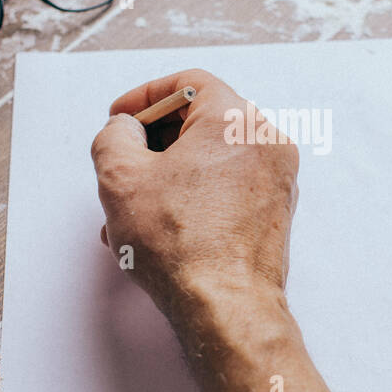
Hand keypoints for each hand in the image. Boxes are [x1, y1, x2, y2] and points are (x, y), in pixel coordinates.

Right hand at [90, 69, 299, 332]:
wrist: (227, 308)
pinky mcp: (276, 212)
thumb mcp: (120, 178)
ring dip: (168, 176)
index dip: (145, 96)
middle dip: (153, 143)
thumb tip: (124, 131)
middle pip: (202, 120)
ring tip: (131, 210)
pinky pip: (229, 187)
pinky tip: (160, 229)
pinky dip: (195, 196)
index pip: (188, 83)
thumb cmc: (182, 245)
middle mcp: (267, 142)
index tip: (120, 119)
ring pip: (213, 159)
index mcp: (236, 120)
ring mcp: (278, 179)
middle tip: (123, 163)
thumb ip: (114, 137)